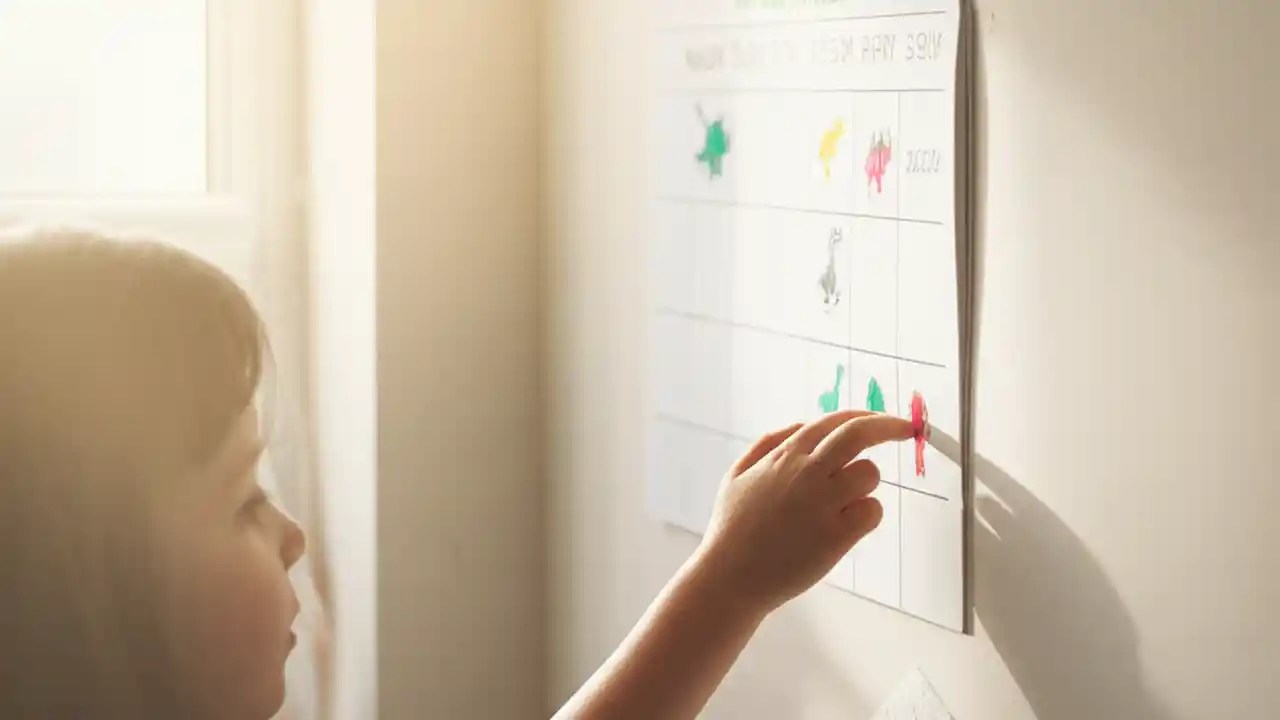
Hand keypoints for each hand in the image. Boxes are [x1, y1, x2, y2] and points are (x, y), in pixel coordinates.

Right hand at [693, 410, 913, 615]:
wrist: (729, 577)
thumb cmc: (731, 530)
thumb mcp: (737, 475)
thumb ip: (767, 444)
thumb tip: (802, 426)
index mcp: (784, 455)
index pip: (834, 421)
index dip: (865, 415)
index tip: (883, 419)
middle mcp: (805, 472)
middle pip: (859, 434)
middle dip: (888, 426)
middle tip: (906, 430)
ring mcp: (822, 502)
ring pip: (870, 474)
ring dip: (864, 486)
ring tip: (840, 507)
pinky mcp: (836, 535)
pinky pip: (872, 511)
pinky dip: (866, 516)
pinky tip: (844, 529)